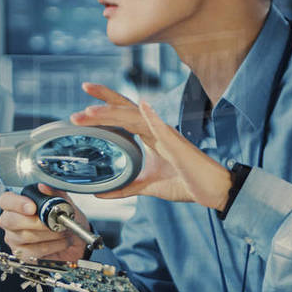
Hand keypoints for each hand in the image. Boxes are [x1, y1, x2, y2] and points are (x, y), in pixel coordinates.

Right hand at [0, 184, 88, 262]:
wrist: (78, 241)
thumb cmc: (66, 220)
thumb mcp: (64, 202)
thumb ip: (54, 192)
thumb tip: (43, 186)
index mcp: (18, 204)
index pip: (5, 200)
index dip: (16, 203)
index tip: (32, 207)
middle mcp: (12, 221)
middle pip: (10, 220)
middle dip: (35, 222)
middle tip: (53, 222)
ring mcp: (15, 239)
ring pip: (24, 236)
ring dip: (48, 234)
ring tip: (62, 231)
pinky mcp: (22, 254)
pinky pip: (33, 251)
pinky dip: (51, 246)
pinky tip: (60, 242)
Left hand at [71, 83, 231, 210]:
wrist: (211, 190)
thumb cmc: (186, 182)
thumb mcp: (148, 186)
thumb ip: (125, 187)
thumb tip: (101, 193)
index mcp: (149, 135)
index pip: (122, 115)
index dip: (104, 107)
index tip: (83, 106)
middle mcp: (156, 129)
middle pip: (125, 109)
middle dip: (101, 102)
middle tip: (80, 98)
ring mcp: (166, 134)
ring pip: (135, 116)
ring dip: (112, 113)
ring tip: (90, 112)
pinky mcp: (178, 143)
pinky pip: (163, 127)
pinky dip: (152, 116)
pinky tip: (142, 106)